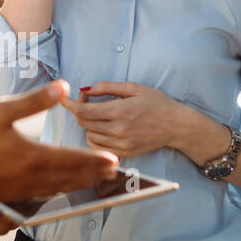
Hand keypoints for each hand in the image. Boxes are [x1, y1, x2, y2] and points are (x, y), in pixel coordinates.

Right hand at [0, 80, 119, 199]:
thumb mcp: (1, 111)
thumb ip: (35, 101)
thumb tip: (64, 87)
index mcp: (32, 156)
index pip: (73, 160)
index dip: (94, 160)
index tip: (113, 161)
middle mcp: (30, 178)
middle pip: (70, 177)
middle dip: (92, 173)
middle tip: (112, 171)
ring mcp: (20, 190)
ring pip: (58, 189)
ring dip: (78, 184)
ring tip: (93, 179)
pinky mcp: (10, 196)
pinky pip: (42, 196)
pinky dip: (58, 192)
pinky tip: (60, 188)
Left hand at [59, 81, 200, 157]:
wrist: (176, 125)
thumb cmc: (157, 103)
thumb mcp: (134, 88)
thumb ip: (108, 87)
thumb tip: (86, 89)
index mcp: (120, 111)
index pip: (83, 111)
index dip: (69, 104)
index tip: (63, 99)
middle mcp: (118, 130)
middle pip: (84, 123)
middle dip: (81, 110)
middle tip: (89, 101)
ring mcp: (121, 144)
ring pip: (89, 135)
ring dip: (88, 124)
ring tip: (100, 115)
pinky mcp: (124, 153)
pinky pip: (98, 147)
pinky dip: (95, 138)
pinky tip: (103, 129)